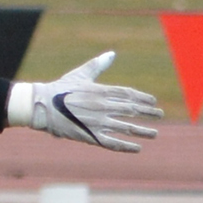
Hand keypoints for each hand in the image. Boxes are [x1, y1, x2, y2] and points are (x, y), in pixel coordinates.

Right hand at [8, 51, 162, 152]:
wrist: (42, 105)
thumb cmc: (60, 88)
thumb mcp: (81, 74)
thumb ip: (98, 65)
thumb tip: (111, 54)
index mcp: (101, 90)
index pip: (129, 94)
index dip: (143, 98)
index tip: (153, 102)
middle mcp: (103, 106)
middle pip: (132, 110)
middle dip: (148, 113)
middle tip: (160, 116)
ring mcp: (98, 121)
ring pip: (126, 127)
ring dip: (142, 131)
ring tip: (154, 134)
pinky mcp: (90, 135)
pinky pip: (112, 143)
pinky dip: (126, 146)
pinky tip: (137, 148)